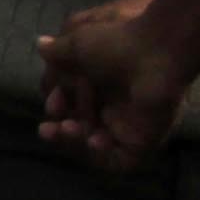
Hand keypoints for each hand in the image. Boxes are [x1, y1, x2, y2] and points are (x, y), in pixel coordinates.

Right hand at [35, 0, 191, 173]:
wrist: (157, 48)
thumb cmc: (119, 39)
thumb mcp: (79, 41)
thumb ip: (58, 50)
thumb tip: (42, 45)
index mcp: (105, 81)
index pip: (74, 103)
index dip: (58, 104)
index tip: (51, 97)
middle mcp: (117, 104)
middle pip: (82, 126)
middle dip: (60, 127)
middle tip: (50, 125)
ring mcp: (130, 124)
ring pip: (95, 144)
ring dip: (74, 141)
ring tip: (68, 128)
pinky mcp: (143, 140)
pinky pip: (120, 160)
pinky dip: (101, 156)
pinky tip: (93, 140)